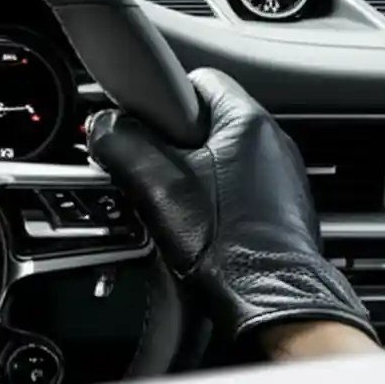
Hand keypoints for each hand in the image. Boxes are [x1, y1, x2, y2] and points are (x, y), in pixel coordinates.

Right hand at [86, 67, 374, 342]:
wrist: (270, 304)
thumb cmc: (228, 247)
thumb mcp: (158, 188)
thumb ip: (123, 145)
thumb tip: (103, 125)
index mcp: (248, 122)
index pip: (197, 79)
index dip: (161, 101)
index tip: (141, 128)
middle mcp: (274, 144)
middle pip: (206, 123)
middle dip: (173, 146)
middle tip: (152, 177)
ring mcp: (281, 180)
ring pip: (221, 159)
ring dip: (193, 177)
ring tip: (175, 208)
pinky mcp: (280, 211)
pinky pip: (238, 190)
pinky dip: (214, 203)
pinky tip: (199, 229)